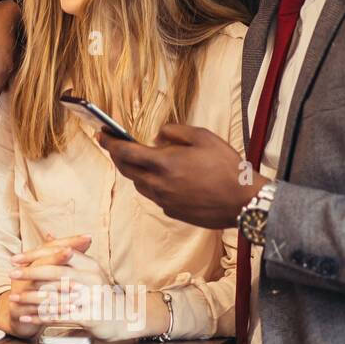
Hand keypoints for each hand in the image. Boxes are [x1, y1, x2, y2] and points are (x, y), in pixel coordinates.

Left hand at [9, 240, 134, 341]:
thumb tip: (48, 234)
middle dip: (30, 273)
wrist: (123, 317)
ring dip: (31, 298)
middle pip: (56, 272)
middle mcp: (91, 278)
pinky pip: (60, 316)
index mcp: (89, 264)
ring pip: (56, 295)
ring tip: (13, 298)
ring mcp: (91, 297)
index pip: (59, 254)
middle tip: (11, 274)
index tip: (16, 258)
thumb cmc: (99, 292)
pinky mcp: (90, 316)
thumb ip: (68, 253)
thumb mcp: (87, 269)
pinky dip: (40, 317)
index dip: (36, 255)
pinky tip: (26, 317)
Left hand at [97, 124, 265, 229]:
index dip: (109, 142)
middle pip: (126, 169)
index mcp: (162, 164)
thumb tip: (158, 137)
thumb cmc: (227, 168)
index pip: (125, 152)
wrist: (244, 202)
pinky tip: (164, 178)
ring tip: (140, 160)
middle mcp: (157, 184)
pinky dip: (152, 184)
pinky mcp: (172, 212)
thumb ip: (175, 132)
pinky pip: (154, 195)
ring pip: (139, 184)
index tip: (100, 134)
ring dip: (134, 171)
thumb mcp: (203, 137)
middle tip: (114, 144)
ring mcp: (163, 201)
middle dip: (117, 155)